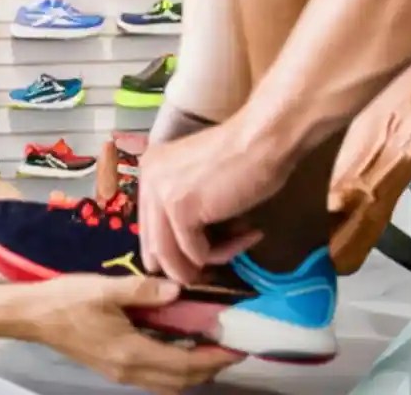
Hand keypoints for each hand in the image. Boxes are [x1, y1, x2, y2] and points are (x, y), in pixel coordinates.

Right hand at [21, 275, 243, 392]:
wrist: (31, 316)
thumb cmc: (66, 300)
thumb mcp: (105, 288)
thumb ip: (143, 291)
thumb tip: (177, 289)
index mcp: (131, 352)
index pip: (185, 365)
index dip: (214, 359)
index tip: (237, 347)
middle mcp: (129, 371)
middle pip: (181, 383)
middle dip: (210, 369)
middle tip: (230, 348)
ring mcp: (120, 373)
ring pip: (168, 385)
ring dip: (193, 373)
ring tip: (209, 350)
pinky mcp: (113, 368)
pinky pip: (154, 379)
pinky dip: (174, 370)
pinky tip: (178, 349)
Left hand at [138, 119, 292, 283]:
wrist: (262, 139)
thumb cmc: (245, 156)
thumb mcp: (201, 182)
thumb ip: (187, 208)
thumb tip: (188, 253)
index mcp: (150, 170)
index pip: (149, 226)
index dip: (171, 251)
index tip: (196, 263)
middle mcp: (148, 180)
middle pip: (155, 246)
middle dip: (183, 266)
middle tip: (211, 272)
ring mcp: (161, 195)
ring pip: (172, 256)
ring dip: (207, 262)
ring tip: (239, 247)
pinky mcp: (180, 210)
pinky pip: (197, 253)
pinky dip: (225, 252)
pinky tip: (251, 234)